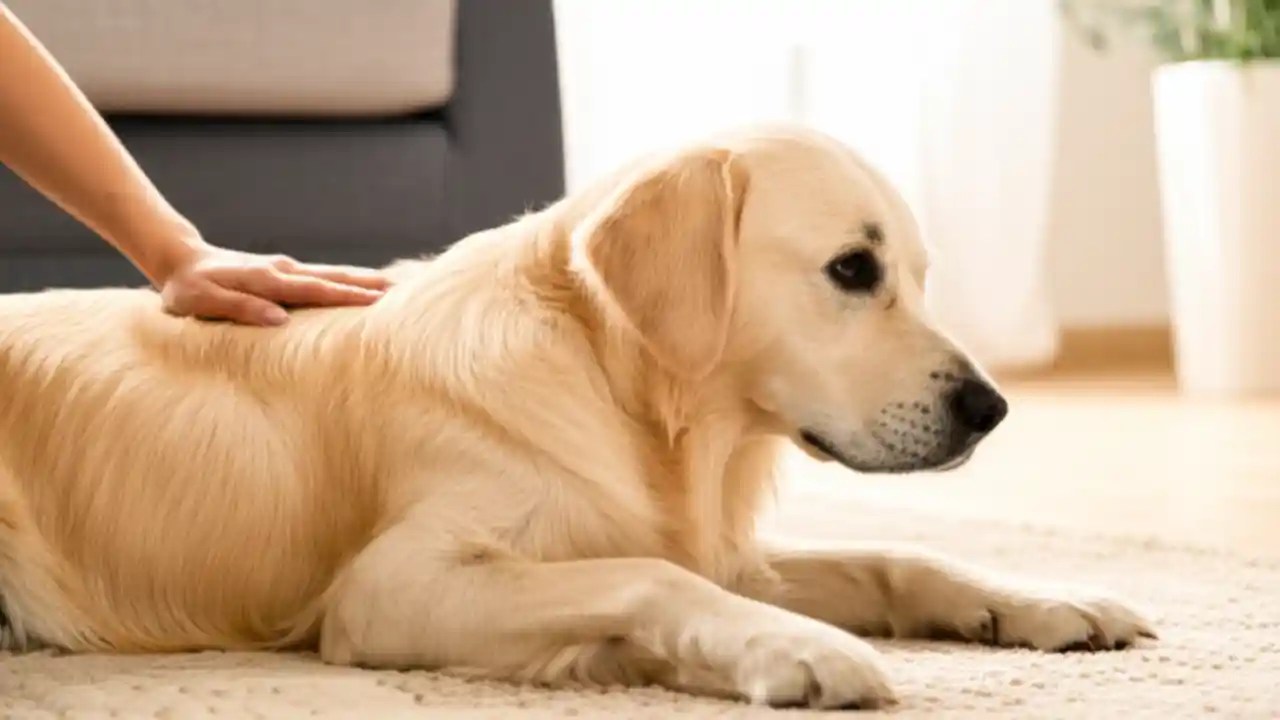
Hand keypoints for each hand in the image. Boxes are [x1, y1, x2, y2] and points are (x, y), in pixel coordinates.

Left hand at [158, 244, 389, 325]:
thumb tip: (279, 319)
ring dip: (363, 279)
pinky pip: (323, 276)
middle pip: (333, 276)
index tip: (377, 302)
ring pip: (332, 273)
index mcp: (266, 279)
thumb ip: (239, 308)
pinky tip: (363, 285)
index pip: (314, 289)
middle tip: (403, 291)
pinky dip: (347, 279)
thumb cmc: (187, 289)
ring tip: (394, 286)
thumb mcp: (202, 302)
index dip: (346, 296)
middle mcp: (282, 270)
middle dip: (368, 284)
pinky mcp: (285, 272)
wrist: (182, 260)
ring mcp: (286, 269)